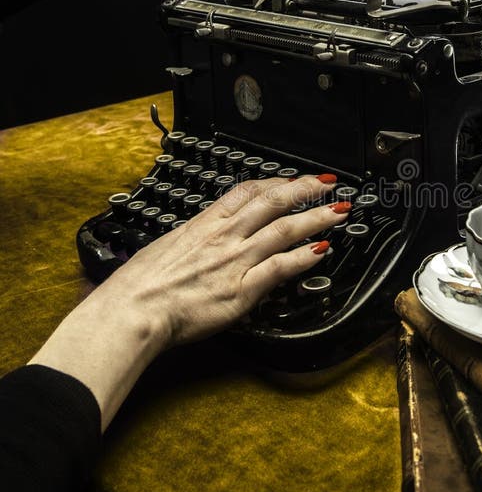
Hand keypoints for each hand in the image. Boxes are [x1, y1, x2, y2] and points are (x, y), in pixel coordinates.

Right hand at [97, 173, 339, 347]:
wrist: (133, 310)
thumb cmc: (139, 285)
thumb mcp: (166, 248)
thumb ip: (193, 242)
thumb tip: (200, 242)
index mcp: (204, 223)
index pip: (248, 191)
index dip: (276, 182)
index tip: (292, 180)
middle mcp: (224, 236)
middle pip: (274, 202)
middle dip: (305, 190)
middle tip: (328, 185)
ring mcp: (236, 261)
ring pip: (285, 229)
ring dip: (317, 218)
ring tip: (338, 212)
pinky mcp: (242, 290)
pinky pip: (282, 267)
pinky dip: (305, 257)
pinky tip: (323, 251)